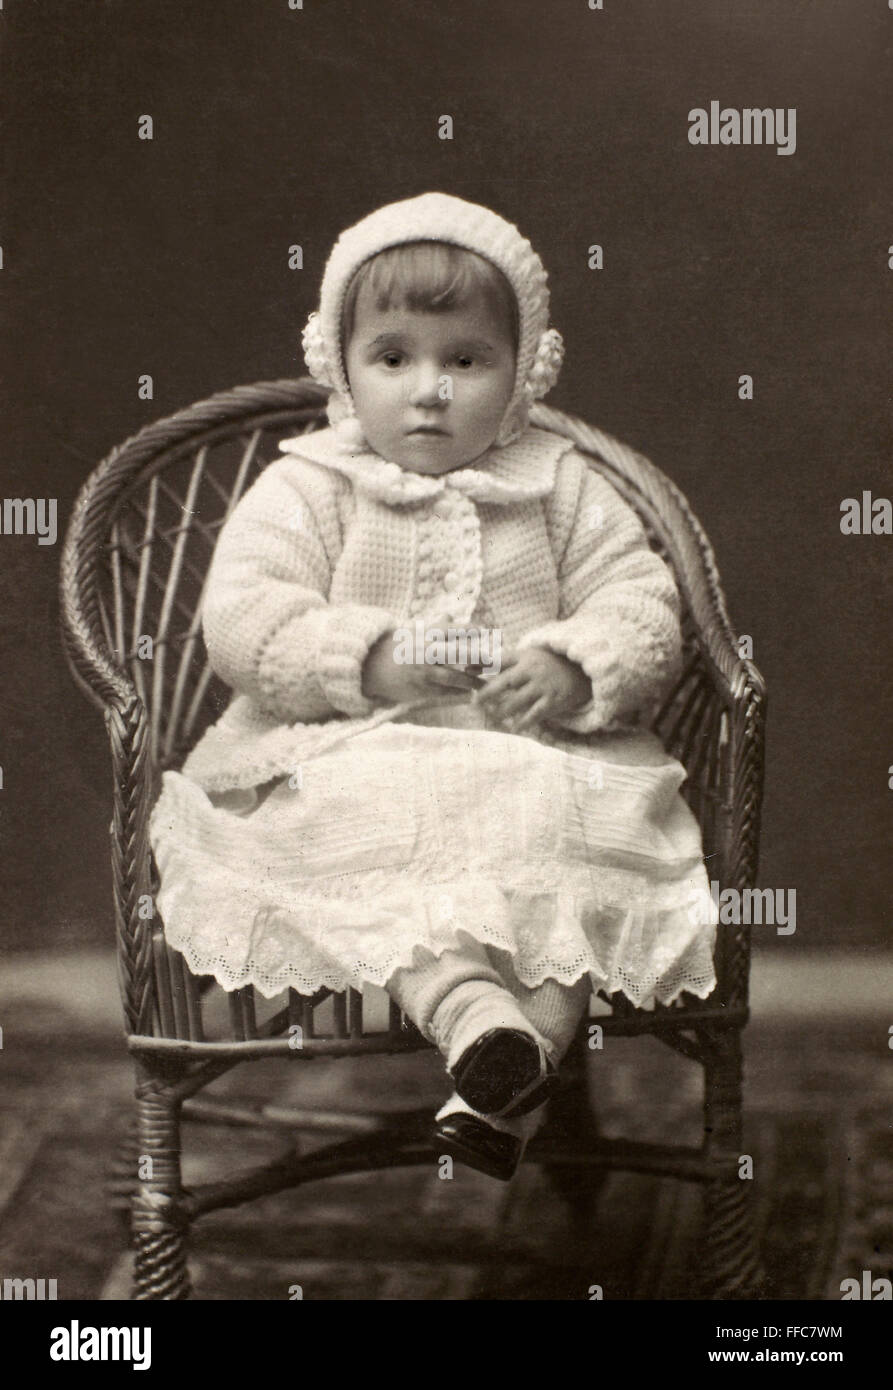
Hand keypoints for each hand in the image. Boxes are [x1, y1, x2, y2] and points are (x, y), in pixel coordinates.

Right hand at [361, 613, 484, 704]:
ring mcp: (423, 672)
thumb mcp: (414, 632)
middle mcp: (425, 651)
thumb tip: (450, 614)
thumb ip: (435, 626)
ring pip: (453, 677)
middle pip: (458, 652)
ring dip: (472, 681)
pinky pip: (444, 693)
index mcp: (426, 635)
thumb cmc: (398, 648)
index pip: (455, 629)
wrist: (371, 666)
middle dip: (479, 656)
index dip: (474, 631)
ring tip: (485, 684)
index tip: (490, 634)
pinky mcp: (420, 689)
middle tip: (495, 660)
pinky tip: (470, 695)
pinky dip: (459, 695)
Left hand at [475, 646, 590, 729]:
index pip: (499, 660)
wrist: (579, 671)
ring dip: (502, 711)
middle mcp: (532, 670)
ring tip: (492, 717)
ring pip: (518, 701)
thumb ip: (499, 662)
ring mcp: (543, 686)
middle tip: (475, 703)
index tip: (465, 671)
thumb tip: (467, 668)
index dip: (482, 665)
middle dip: (488, 693)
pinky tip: (514, 728)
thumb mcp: (525, 657)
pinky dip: (523, 722)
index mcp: (523, 657)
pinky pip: (535, 714)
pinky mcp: (553, 700)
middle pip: (506, 682)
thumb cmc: (544, 664)